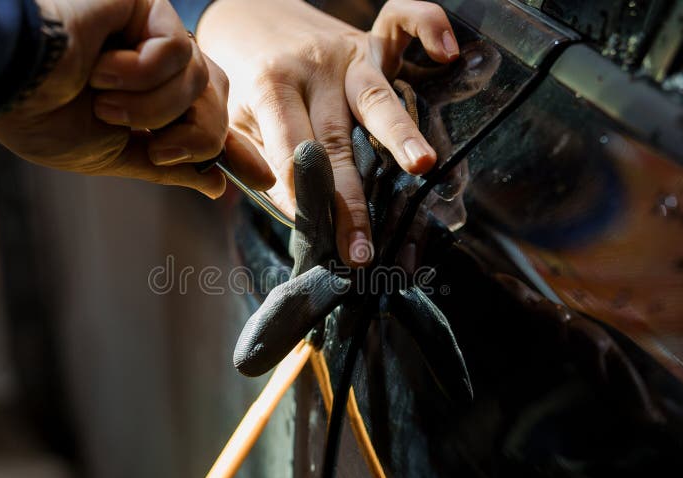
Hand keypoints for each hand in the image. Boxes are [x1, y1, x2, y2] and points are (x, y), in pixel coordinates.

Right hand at [0, 0, 273, 196]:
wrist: (4, 85)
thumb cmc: (43, 118)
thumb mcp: (113, 157)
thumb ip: (167, 168)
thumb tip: (215, 185)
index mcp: (155, 101)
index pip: (210, 122)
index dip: (236, 150)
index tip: (262, 180)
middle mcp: (161, 66)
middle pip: (217, 106)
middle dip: (192, 138)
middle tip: (154, 148)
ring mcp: (155, 34)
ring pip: (201, 82)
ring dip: (150, 108)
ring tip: (102, 102)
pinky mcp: (146, 6)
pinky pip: (176, 52)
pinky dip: (137, 73)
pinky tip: (99, 69)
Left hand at [197, 0, 458, 264]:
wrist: (246, 13)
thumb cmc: (241, 77)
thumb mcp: (234, 118)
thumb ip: (257, 160)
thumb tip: (295, 209)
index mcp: (271, 87)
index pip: (293, 151)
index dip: (305, 196)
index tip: (319, 240)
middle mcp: (312, 69)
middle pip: (334, 140)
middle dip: (350, 200)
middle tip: (362, 249)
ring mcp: (345, 53)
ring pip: (376, 97)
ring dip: (400, 135)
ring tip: (423, 165)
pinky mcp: (369, 40)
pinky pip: (401, 23)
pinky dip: (427, 26)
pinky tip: (448, 53)